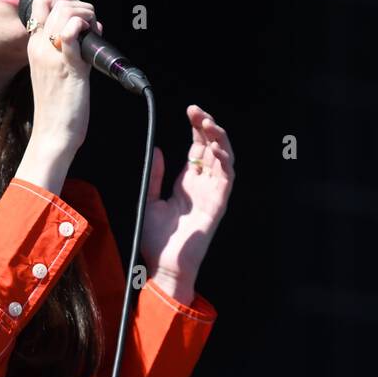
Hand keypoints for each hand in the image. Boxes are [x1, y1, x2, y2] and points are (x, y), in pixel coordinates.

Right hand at [25, 0, 102, 154]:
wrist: (54, 133)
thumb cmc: (59, 106)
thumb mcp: (57, 71)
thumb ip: (70, 49)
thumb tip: (90, 30)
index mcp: (34, 47)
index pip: (40, 5)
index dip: (63, 0)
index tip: (80, 17)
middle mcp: (39, 48)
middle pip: (54, 2)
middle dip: (80, 5)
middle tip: (92, 25)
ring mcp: (52, 56)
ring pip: (64, 12)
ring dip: (86, 15)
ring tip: (94, 33)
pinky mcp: (68, 67)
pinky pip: (72, 33)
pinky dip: (85, 27)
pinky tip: (93, 39)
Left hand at [140, 105, 234, 298]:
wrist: (164, 265)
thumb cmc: (157, 240)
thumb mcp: (150, 200)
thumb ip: (155, 176)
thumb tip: (157, 150)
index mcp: (188, 183)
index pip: (198, 148)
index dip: (197, 128)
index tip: (190, 111)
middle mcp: (203, 185)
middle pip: (212, 148)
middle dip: (207, 126)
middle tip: (197, 112)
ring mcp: (213, 194)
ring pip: (224, 158)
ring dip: (218, 138)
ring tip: (207, 123)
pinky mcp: (218, 205)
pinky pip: (227, 178)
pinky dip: (225, 160)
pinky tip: (216, 146)